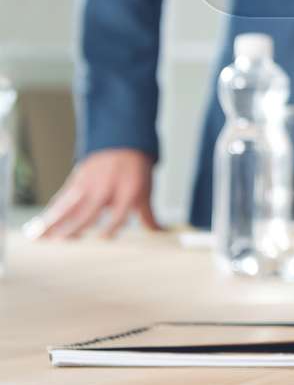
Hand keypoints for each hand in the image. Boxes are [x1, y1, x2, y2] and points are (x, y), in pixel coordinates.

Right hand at [25, 148, 159, 239]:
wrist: (124, 141)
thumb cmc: (136, 170)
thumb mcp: (145, 191)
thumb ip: (148, 215)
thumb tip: (159, 233)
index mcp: (128, 190)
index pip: (120, 212)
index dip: (112, 225)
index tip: (103, 239)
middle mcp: (107, 187)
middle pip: (89, 211)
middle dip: (75, 228)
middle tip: (62, 243)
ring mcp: (90, 183)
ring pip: (70, 206)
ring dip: (55, 222)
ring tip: (43, 238)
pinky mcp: (77, 179)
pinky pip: (63, 197)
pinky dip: (52, 211)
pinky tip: (43, 223)